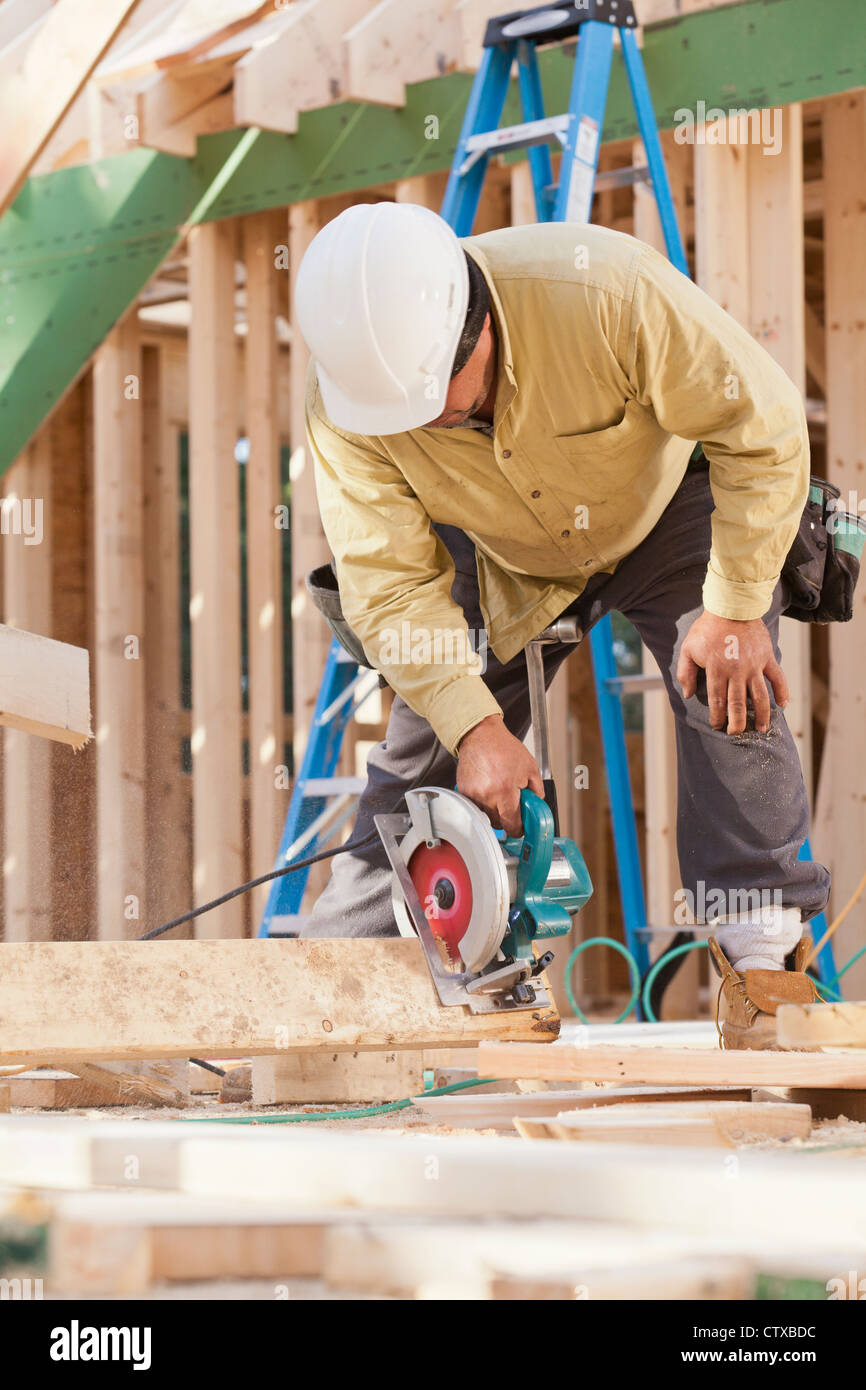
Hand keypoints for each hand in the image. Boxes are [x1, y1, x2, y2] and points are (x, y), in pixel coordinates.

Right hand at [456, 714, 543, 835]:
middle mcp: (487, 794)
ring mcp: (473, 794)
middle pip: (498, 823)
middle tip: (512, 804)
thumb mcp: (531, 767)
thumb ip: (537, 791)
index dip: (518, 829)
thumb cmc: (503, 748)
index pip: (511, 824)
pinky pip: (475, 806)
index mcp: (505, 790)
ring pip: (486, 816)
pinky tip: (488, 788)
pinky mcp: (463, 791)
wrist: (481, 735)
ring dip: (494, 810)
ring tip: (498, 792)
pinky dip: (482, 802)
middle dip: (507, 817)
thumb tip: (536, 806)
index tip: (520, 827)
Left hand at [677, 611, 788, 734]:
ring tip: (762, 729)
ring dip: (762, 715)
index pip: (717, 701)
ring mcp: (754, 665)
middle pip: (738, 704)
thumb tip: (689, 694)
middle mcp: (736, 671)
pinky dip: (782, 691)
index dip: (717, 716)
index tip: (717, 726)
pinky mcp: (767, 657)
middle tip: (736, 734)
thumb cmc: (707, 628)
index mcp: (716, 670)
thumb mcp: (688, 648)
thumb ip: (685, 673)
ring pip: (760, 696)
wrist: (732, 607)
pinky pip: (778, 678)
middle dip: (737, 723)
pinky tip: (783, 705)